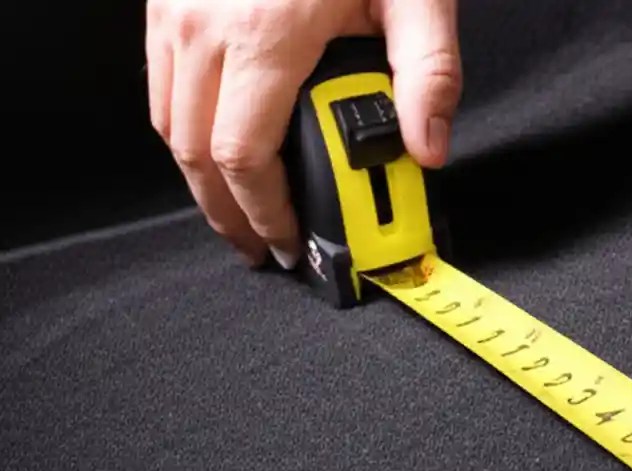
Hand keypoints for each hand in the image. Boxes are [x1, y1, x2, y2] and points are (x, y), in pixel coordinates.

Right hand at [146, 0, 460, 266]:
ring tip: (239, 208)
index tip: (286, 243)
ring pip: (168, 119)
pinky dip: (186, 125)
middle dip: (225, 213)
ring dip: (200, 176)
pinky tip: (220, 141)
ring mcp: (177, 8)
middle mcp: (206, 24)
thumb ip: (429, 75)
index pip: (242, 156)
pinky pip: (162, 79)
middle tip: (258, 245)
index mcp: (267, 33)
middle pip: (193, 151)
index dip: (262, 213)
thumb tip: (427, 149)